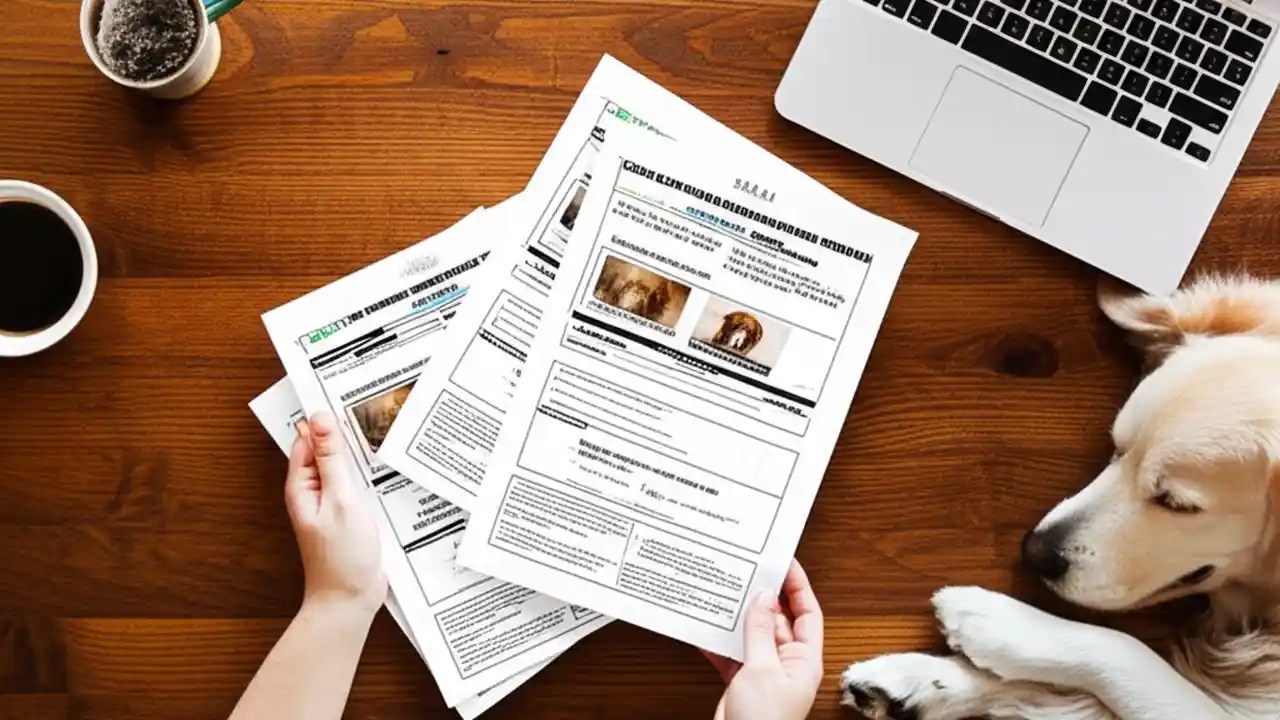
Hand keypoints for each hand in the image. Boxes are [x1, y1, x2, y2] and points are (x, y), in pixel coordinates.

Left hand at [285, 411, 386, 617]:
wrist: (349, 599)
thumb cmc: (341, 555)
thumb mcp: (340, 499)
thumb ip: (332, 459)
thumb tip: (319, 419)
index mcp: (302, 484)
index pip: (308, 438)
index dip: (324, 417)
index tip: (344, 394)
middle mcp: (314, 491)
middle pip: (327, 450)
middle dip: (345, 431)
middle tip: (371, 406)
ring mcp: (332, 503)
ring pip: (345, 467)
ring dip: (360, 454)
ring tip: (383, 430)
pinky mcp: (349, 514)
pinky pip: (356, 485)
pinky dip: (369, 474)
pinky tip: (387, 466)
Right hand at [702, 560, 823, 719]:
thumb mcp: (762, 669)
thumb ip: (759, 631)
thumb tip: (762, 598)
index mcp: (804, 659)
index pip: (808, 612)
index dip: (798, 586)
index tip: (784, 562)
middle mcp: (787, 663)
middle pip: (778, 620)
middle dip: (763, 597)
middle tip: (748, 572)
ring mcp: (765, 673)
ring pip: (752, 635)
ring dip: (738, 617)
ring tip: (725, 593)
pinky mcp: (743, 683)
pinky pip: (733, 654)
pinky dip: (719, 641)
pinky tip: (705, 627)